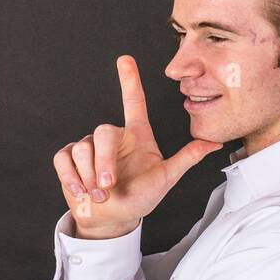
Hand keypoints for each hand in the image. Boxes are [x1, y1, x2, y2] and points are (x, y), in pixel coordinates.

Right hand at [52, 55, 223, 238]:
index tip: (125, 59)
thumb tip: (214, 143)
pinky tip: (81, 192)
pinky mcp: (69, 160)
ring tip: (101, 195)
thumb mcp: (166, 178)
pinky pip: (64, 159)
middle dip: (103, 162)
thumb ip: (187, 158)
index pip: (133, 103)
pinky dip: (72, 177)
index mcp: (137, 136)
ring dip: (90, 176)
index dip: (130, 81)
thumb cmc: (140, 197)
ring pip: (82, 149)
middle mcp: (113, 138)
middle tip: (108, 186)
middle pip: (102, 132)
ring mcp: (89, 147)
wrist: (113, 219)